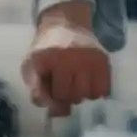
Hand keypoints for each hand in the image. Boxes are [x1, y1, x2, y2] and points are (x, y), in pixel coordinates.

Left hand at [22, 1, 110, 117]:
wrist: (65, 25)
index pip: (56, 96)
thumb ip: (36, 90)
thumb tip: (51, 110)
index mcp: (50, 60)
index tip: (49, 86)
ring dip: (82, 94)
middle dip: (67, 96)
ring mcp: (90, 60)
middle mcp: (72, 59)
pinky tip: (88, 82)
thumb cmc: (45, 51)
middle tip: (63, 84)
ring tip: (76, 82)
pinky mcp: (103, 61)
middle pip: (74, 98)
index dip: (52, 96)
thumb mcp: (31, 67)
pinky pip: (104, 90)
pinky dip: (96, 91)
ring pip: (90, 96)